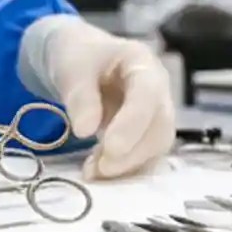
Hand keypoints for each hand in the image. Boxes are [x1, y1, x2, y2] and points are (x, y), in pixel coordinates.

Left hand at [22, 17, 174, 178]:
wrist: (82, 59)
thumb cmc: (80, 59)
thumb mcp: (72, 68)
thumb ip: (79, 96)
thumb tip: (85, 131)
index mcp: (142, 63)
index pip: (148, 95)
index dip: (132, 124)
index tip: (111, 149)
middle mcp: (159, 89)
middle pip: (160, 126)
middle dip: (132, 153)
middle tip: (99, 169)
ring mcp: (157, 113)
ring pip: (156, 146)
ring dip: (128, 165)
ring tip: (93, 172)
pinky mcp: (148, 133)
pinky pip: (145, 156)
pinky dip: (124, 169)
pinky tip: (98, 171)